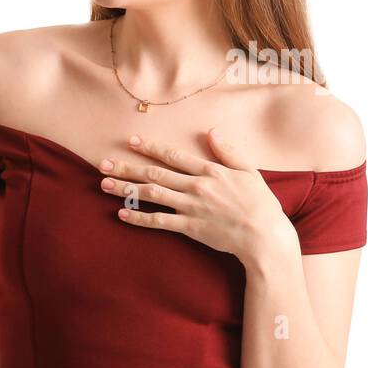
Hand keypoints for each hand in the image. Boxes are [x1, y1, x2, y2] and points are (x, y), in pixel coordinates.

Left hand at [98, 131, 296, 263]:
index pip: (173, 156)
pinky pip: (159, 221)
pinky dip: (139, 218)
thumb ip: (228, 151)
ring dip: (126, 189)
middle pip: (155, 174)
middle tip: (103, 163)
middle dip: (127, 167)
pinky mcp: (189, 227)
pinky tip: (121, 213)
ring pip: (151, 195)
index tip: (130, 142)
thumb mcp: (248, 171)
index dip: (150, 148)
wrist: (265, 236)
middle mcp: (196, 186)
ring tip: (104, 185)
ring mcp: (191, 207)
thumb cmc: (260, 204)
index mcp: (210, 171)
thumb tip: (212, 131)